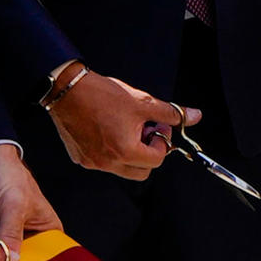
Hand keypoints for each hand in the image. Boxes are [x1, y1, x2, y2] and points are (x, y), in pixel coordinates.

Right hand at [46, 66, 190, 181]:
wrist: (66, 89)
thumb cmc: (103, 95)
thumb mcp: (142, 102)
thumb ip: (171, 113)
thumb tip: (194, 116)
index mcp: (124, 151)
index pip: (157, 160)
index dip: (162, 142)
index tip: (156, 126)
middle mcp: (107, 162)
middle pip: (142, 171)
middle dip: (149, 153)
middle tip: (145, 130)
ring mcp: (91, 162)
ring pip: (123, 169)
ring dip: (131, 153)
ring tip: (126, 127)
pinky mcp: (80, 158)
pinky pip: (104, 162)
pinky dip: (112, 151)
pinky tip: (108, 129)